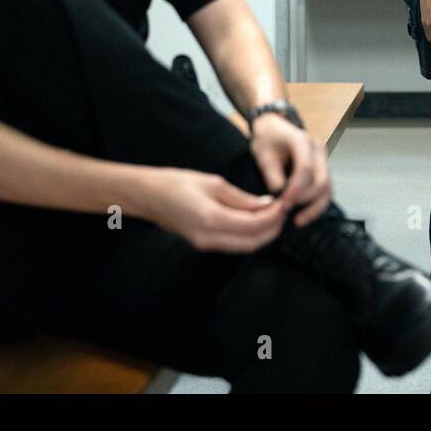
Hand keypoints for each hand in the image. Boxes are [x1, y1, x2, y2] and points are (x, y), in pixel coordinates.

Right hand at [143, 168, 285, 252]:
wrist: (146, 196)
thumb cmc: (175, 183)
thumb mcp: (212, 183)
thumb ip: (241, 198)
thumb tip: (266, 204)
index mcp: (211, 219)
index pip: (254, 225)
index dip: (273, 216)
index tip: (284, 204)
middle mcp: (209, 238)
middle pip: (253, 243)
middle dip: (273, 229)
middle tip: (283, 211)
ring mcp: (204, 245)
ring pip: (244, 247)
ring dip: (262, 234)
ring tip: (272, 215)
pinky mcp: (203, 245)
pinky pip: (233, 245)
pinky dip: (249, 236)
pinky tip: (254, 221)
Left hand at [249, 112, 331, 227]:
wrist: (274, 127)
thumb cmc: (267, 138)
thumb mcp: (262, 153)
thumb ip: (272, 174)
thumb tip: (280, 197)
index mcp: (303, 141)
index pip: (306, 168)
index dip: (296, 189)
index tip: (283, 204)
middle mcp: (319, 150)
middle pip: (322, 180)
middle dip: (306, 200)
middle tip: (287, 211)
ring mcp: (324, 160)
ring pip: (328, 188)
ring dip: (315, 207)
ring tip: (299, 221)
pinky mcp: (323, 169)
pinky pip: (325, 190)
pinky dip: (316, 204)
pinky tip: (304, 215)